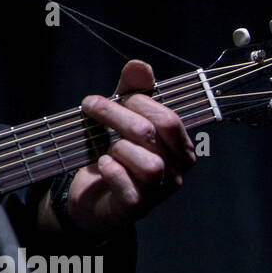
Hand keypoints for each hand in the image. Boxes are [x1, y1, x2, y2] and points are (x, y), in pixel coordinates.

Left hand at [61, 60, 195, 237]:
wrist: (92, 196)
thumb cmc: (113, 153)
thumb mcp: (121, 118)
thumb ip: (131, 92)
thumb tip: (139, 64)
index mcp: (179, 147)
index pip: (169, 118)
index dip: (136, 102)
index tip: (104, 98)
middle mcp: (176, 171)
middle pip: (154, 134)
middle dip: (118, 116)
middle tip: (91, 108)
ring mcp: (158, 192)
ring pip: (150, 165)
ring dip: (119, 149)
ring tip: (106, 149)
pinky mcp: (136, 208)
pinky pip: (130, 188)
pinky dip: (112, 171)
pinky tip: (102, 164)